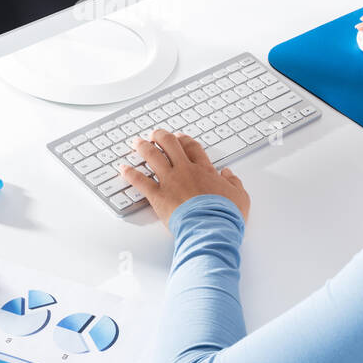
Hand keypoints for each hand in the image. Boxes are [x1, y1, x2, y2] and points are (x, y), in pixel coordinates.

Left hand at [118, 129, 249, 227]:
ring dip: (143, 147)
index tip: (180, 137)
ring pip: (153, 156)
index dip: (184, 140)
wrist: (211, 228)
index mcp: (205, 170)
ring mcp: (170, 181)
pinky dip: (130, 173)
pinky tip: (122, 168)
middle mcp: (186, 170)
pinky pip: (140, 181)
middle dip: (161, 136)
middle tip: (155, 134)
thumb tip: (228, 174)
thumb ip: (234, 182)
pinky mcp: (158, 195)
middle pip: (170, 145)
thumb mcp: (240, 197)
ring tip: (136, 142)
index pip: (192, 147)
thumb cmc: (226, 215)